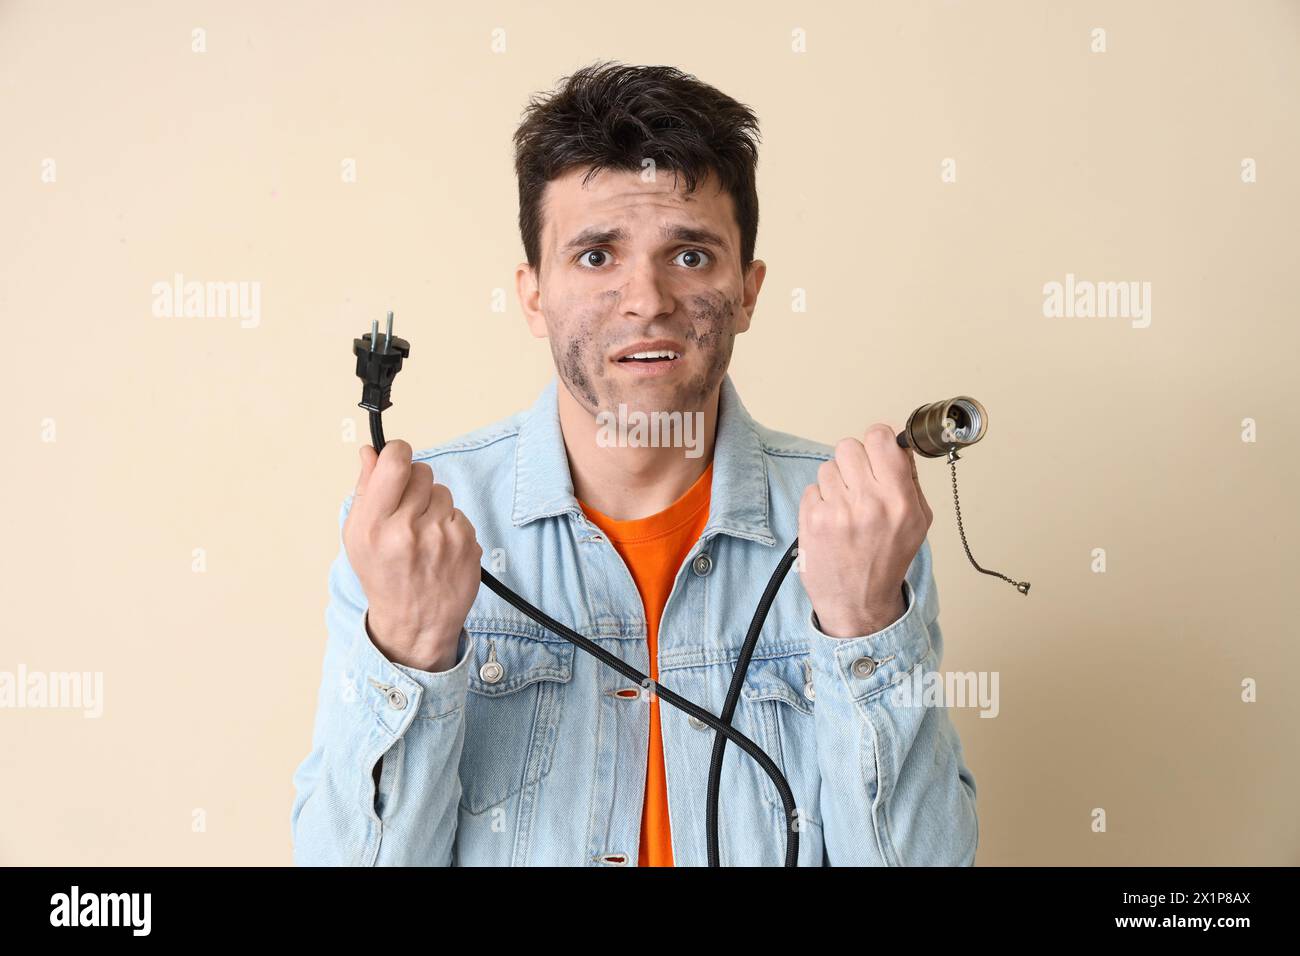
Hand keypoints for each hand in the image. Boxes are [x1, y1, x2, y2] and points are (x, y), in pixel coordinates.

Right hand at [343, 439, 482, 671]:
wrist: (414, 623)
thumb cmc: (383, 576)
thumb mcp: (357, 536)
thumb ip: (364, 489)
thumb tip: (370, 451)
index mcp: (374, 524)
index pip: (395, 462)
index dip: (398, 453)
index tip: (398, 459)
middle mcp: (407, 529)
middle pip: (422, 471)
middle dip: (415, 484)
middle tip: (408, 510)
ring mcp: (441, 537)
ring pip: (443, 492)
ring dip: (434, 506)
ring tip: (423, 535)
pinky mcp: (466, 544)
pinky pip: (460, 513)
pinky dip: (451, 525)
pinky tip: (439, 547)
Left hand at [797, 424, 932, 636]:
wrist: (858, 603)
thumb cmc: (888, 561)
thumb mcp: (918, 522)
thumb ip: (909, 480)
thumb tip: (897, 445)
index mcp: (899, 500)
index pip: (880, 438)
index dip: (877, 441)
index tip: (876, 452)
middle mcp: (869, 503)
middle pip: (849, 447)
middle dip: (854, 462)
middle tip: (858, 484)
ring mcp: (838, 511)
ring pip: (827, 467)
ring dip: (835, 483)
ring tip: (845, 509)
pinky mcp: (813, 520)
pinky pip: (811, 489)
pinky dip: (819, 501)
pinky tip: (831, 521)